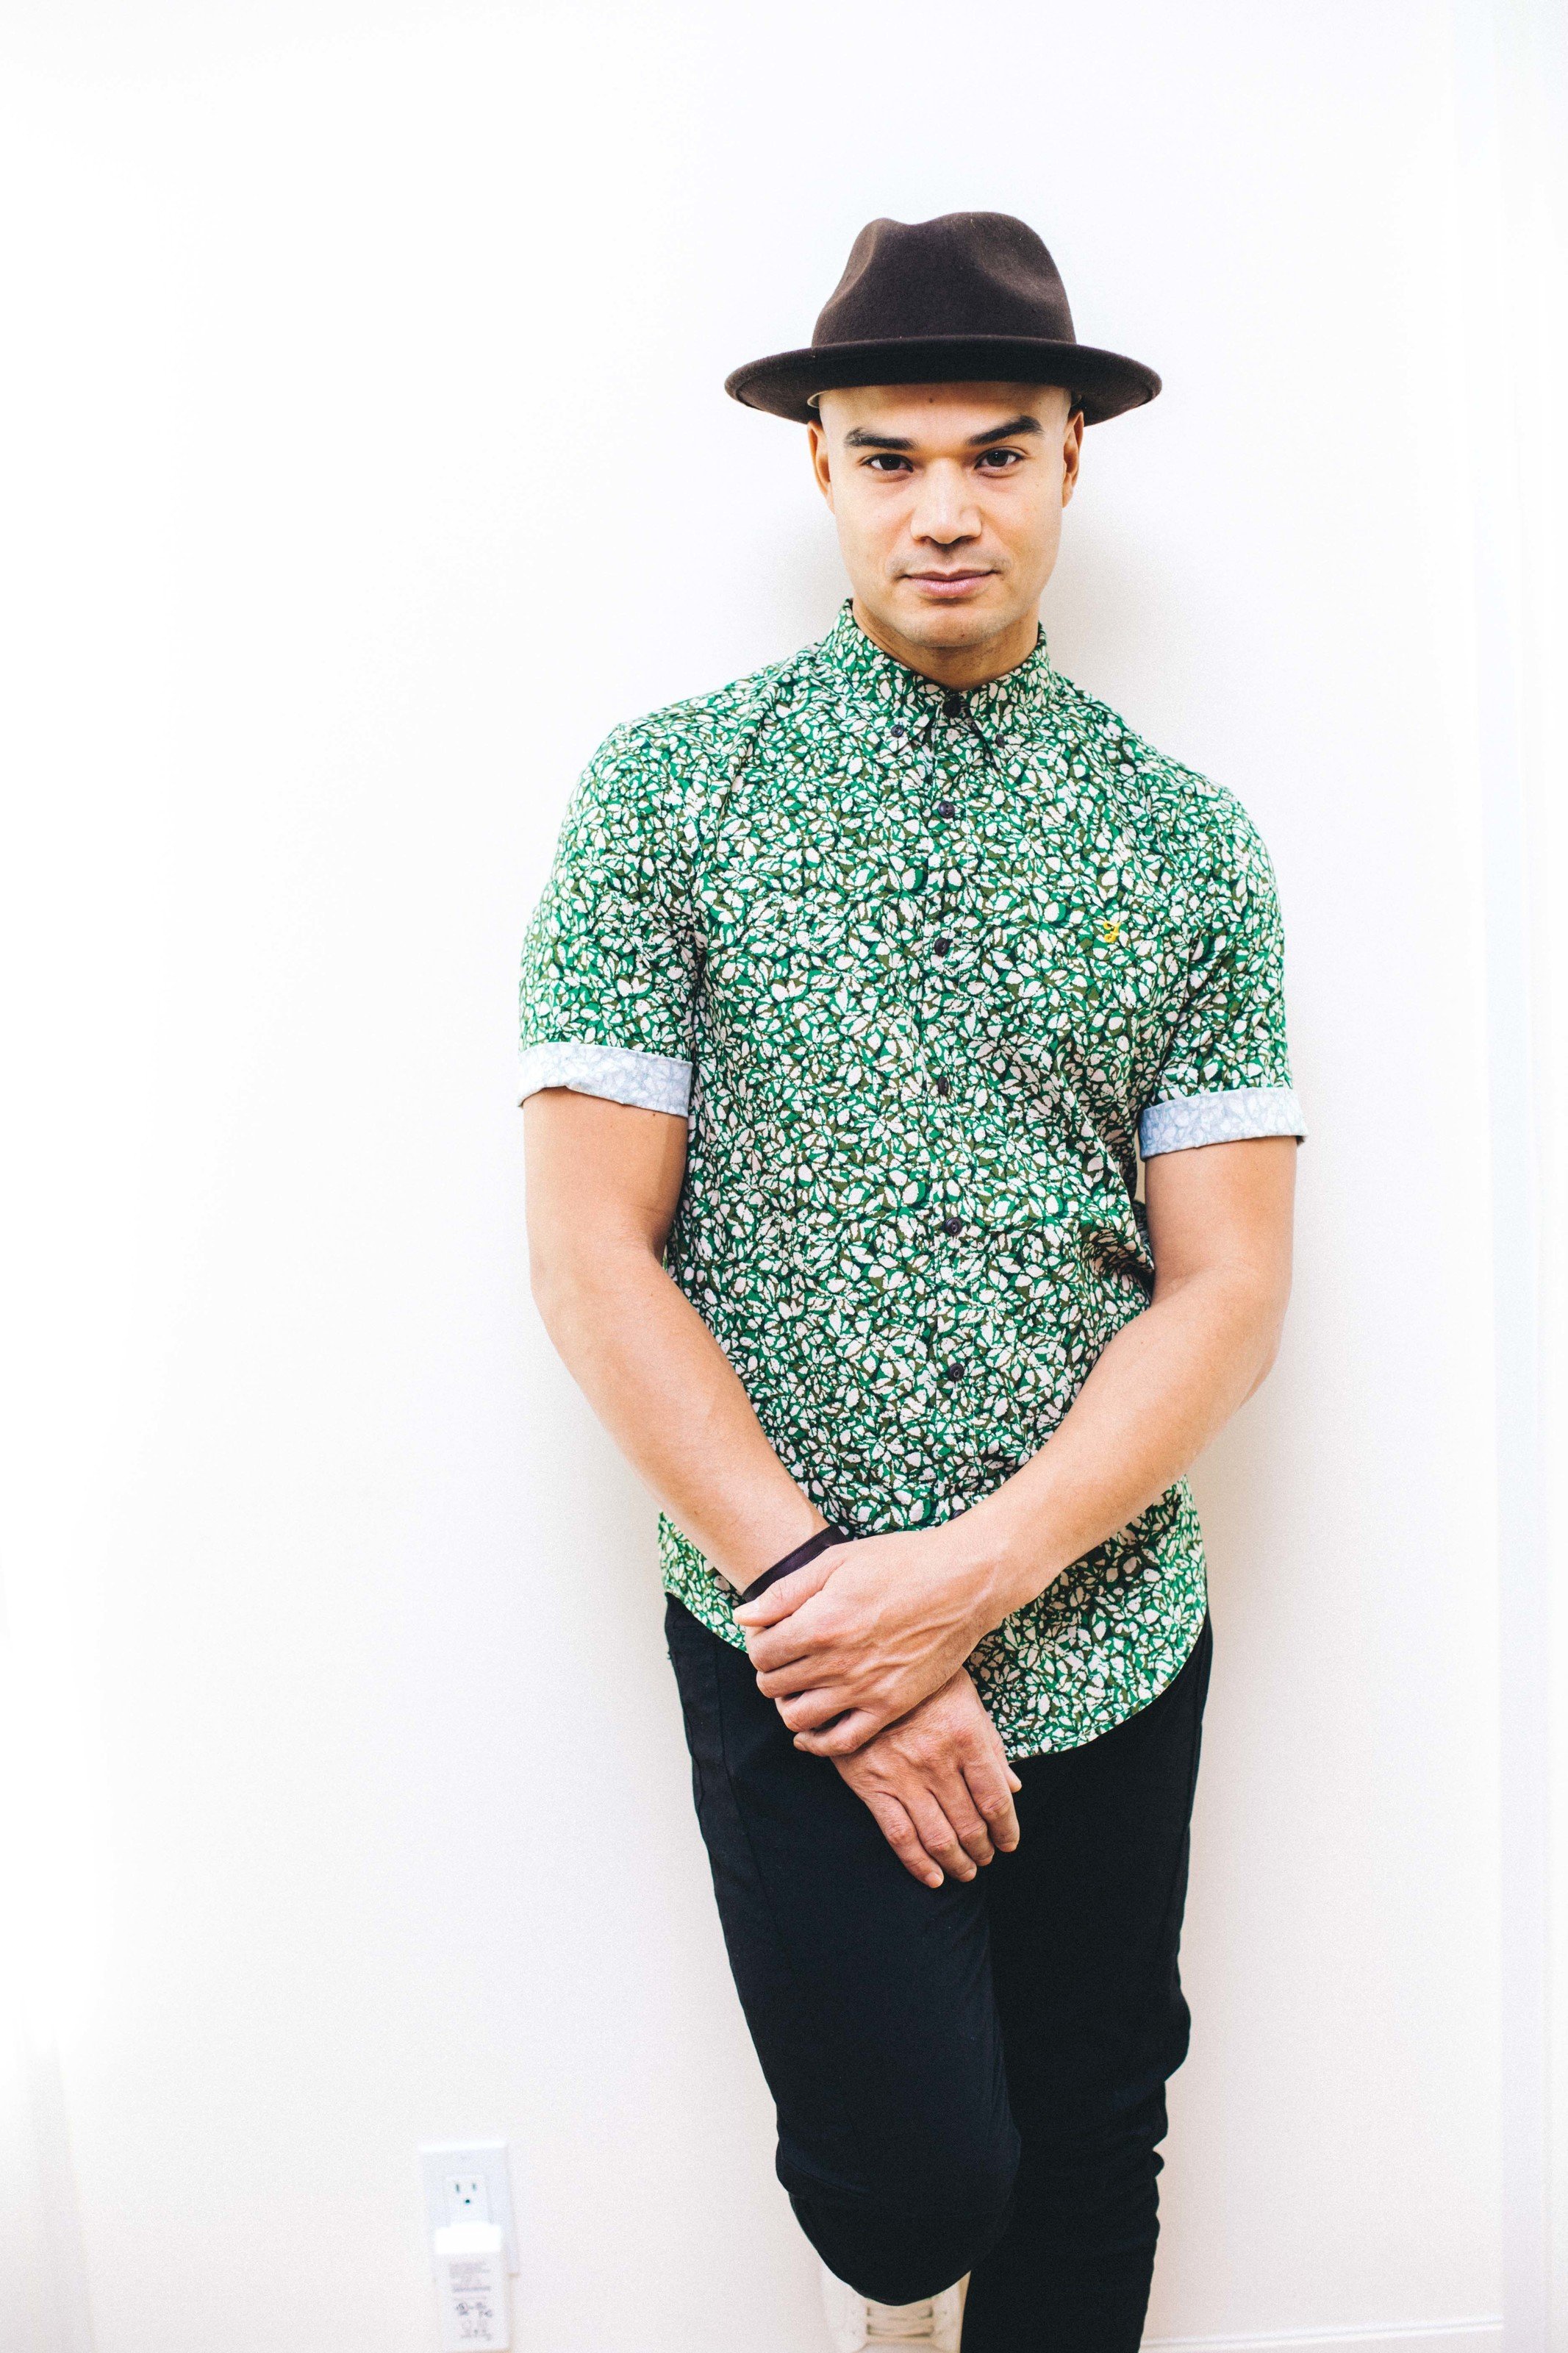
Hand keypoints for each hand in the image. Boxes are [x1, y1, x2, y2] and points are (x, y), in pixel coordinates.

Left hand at [733, 1522, 1003, 1754]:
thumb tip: (743, 1617)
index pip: (760, 1654)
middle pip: (773, 1687)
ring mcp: (864, 1690)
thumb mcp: (836, 1562)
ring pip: (798, 1719)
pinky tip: (815, 1727)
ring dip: (789, 1704)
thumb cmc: (901, 1562)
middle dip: (771, 1672)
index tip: (772, 1635)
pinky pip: (841, 1742)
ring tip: (800, 1686)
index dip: (759, 1644)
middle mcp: (837, 1663)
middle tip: (786, 1658)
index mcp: (819, 1624)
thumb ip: (785, 1593)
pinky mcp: (890, 1707)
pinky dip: (819, 1741)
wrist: (963, 1582)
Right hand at [832, 1669, 1022, 1888]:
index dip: (1007, 1830)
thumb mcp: (966, 1700)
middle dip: (983, 1849)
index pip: (996, 1799)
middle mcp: (938, 1760)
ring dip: (958, 1862)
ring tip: (966, 1871)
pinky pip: (900, 1836)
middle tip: (986, 1858)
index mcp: (966, 1736)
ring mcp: (903, 1775)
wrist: (862, 1667)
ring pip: (939, 1837)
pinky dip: (919, 1865)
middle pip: (970, 1824)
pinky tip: (934, 1877)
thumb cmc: (924, 1682)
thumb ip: (991, 1745)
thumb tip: (1014, 1787)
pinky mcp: (872, 1785)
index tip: (1009, 1844)